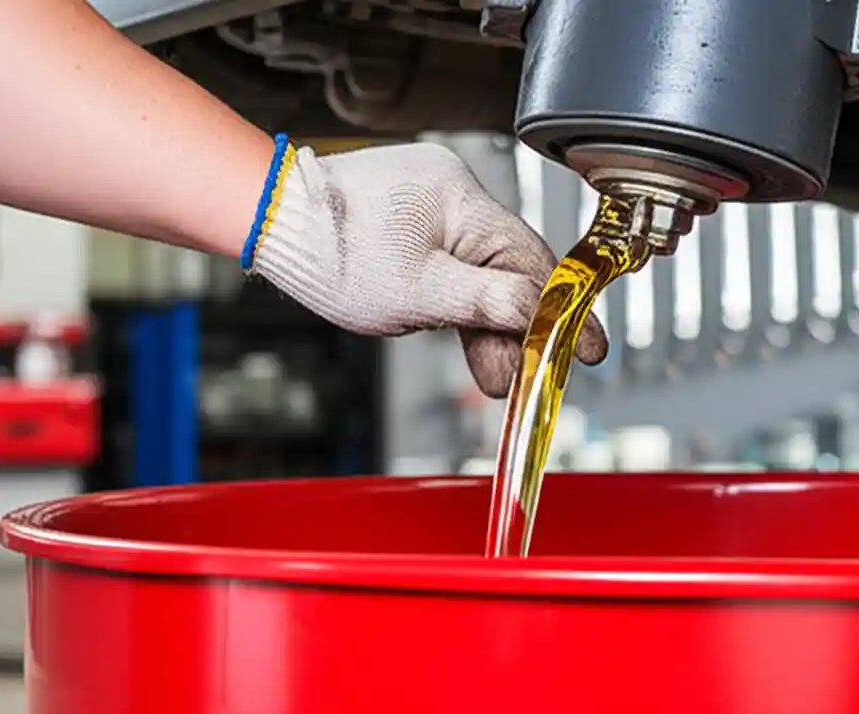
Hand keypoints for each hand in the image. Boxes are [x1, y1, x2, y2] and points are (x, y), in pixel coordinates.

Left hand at [250, 142, 607, 397]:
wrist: (269, 223)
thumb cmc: (331, 253)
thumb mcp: (417, 293)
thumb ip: (486, 304)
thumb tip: (541, 316)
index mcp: (463, 200)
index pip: (533, 262)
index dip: (562, 311)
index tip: (588, 349)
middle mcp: (455, 191)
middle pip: (509, 270)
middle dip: (516, 328)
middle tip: (521, 376)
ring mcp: (434, 203)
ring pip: (482, 271)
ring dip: (486, 322)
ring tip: (489, 370)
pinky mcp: (415, 217)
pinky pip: (456, 263)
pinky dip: (462, 302)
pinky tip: (464, 334)